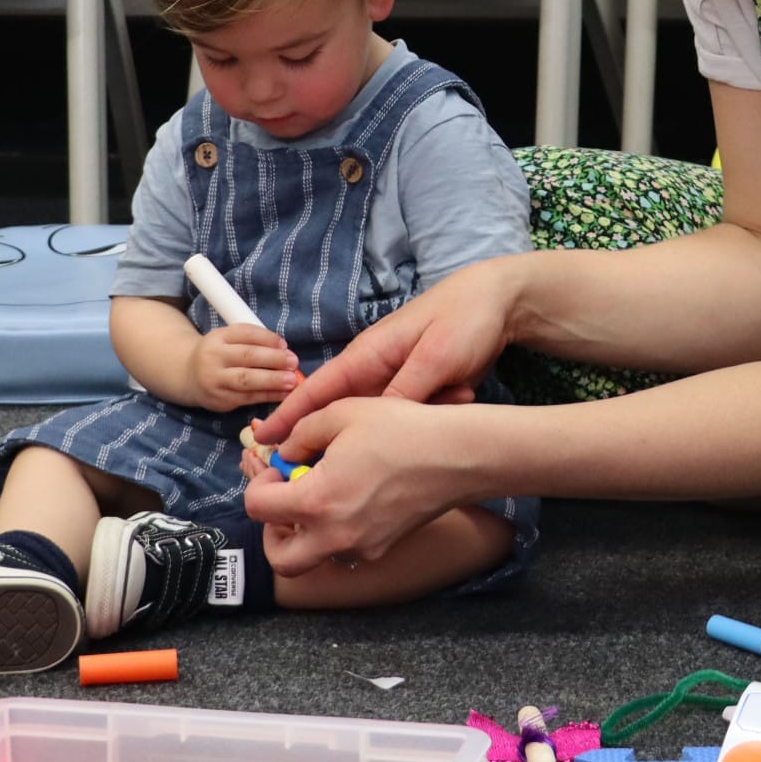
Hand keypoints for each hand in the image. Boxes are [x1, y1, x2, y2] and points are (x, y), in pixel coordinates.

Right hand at [186, 323, 300, 410]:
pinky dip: (268, 396)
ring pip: (246, 380)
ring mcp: (214, 380)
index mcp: (218, 337)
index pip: (245, 333)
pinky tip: (284, 394)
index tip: (285, 344)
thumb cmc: (221, 354)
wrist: (188, 375)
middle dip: (273, 359)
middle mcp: (213, 357)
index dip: (267, 338)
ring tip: (292, 380)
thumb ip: (253, 340)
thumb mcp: (230, 339)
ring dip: (273, 381)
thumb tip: (284, 349)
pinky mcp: (219, 400)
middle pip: (247, 356)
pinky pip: (247, 398)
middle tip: (294, 362)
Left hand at [242, 397, 490, 574]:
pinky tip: (353, 497)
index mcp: (316, 501)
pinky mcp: (383, 547)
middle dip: (273, 531)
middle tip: (285, 501)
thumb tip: (285, 453)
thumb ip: (300, 434)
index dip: (258, 482)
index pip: (257, 507)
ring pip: (314, 557)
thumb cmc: (403, 430)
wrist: (458, 456)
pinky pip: (345, 550)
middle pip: (280, 558)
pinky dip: (336, 530)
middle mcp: (334, 535)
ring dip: (305, 533)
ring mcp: (361, 547)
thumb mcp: (340, 413)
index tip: (277, 467)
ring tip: (321, 496)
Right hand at [255, 257, 521, 453]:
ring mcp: (395, 380)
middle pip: (344, 414)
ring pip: (385, 419)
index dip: (287, 417)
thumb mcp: (434, 358)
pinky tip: (463, 390)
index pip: (316, 391)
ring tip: (451, 391)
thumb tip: (373, 427)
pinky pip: (412, 415)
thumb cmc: (463, 320)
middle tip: (355, 459)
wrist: (500, 303)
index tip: (260, 441)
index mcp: (367, 355)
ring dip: (414, 418)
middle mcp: (375, 370)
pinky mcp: (417, 390)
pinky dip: (435, 410)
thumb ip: (403, 393)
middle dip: (351, 434)